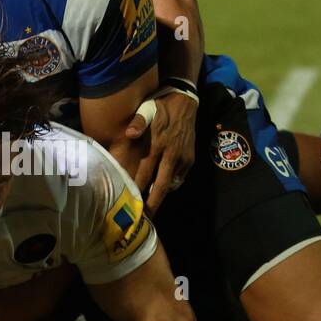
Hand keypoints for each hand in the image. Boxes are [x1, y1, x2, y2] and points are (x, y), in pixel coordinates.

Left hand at [126, 92, 197, 212]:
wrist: (186, 101)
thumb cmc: (161, 106)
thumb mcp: (148, 109)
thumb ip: (138, 122)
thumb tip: (130, 133)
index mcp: (158, 145)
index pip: (146, 174)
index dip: (139, 190)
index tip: (133, 204)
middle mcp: (172, 155)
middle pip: (162, 185)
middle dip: (154, 203)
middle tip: (146, 219)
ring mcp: (183, 158)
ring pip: (172, 183)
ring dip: (162, 196)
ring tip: (152, 209)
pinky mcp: (190, 158)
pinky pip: (180, 177)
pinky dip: (172, 185)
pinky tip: (163, 189)